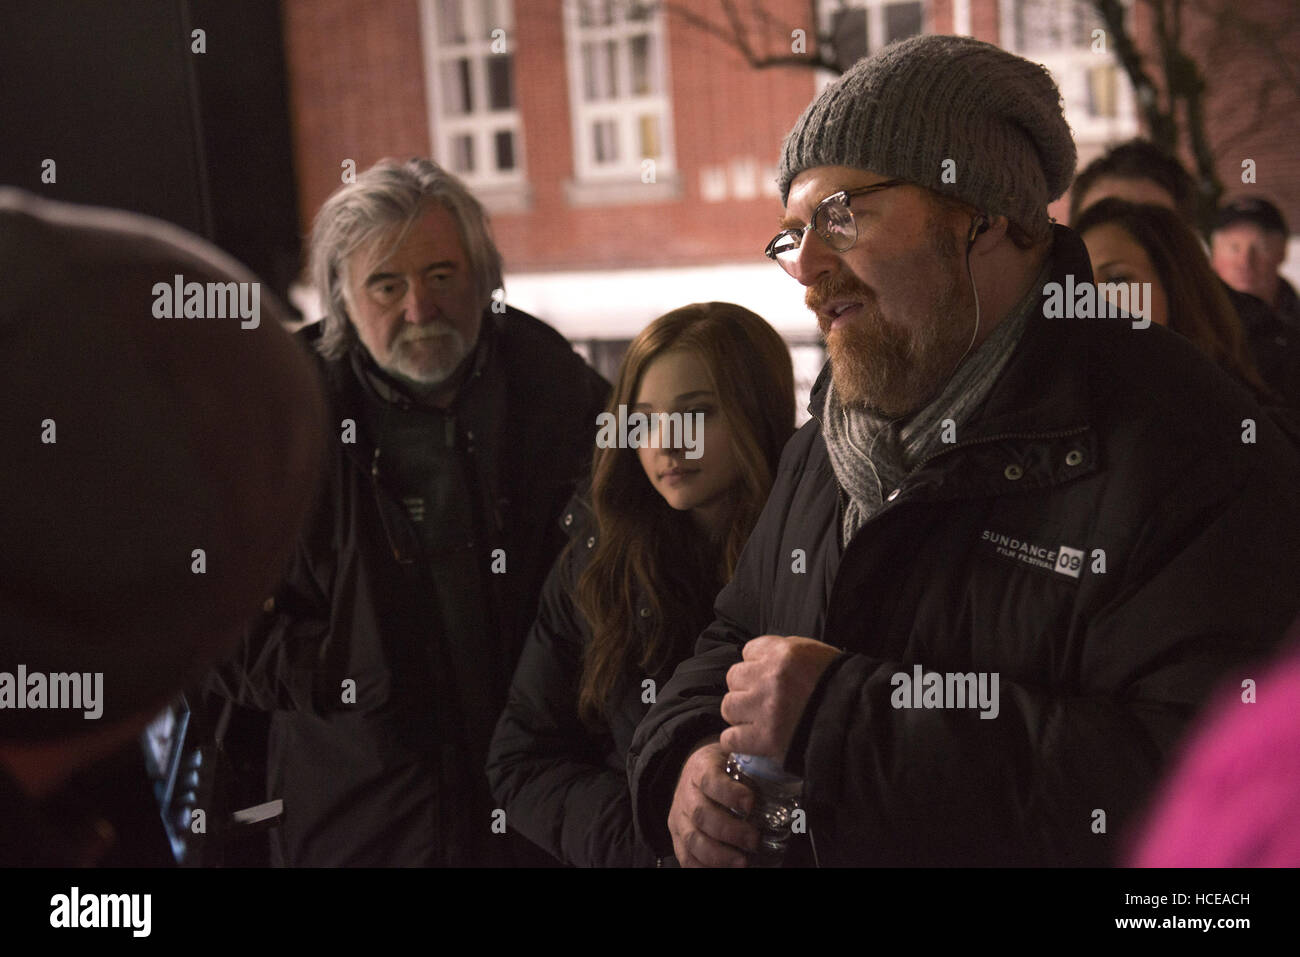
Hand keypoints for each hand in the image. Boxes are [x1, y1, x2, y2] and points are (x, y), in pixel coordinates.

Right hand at [668, 738, 759, 866]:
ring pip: (692, 840)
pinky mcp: (678, 837)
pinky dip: (703, 867)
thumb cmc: (722, 768)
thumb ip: (752, 757)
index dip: (729, 793)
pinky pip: (686, 857)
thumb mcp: (734, 755)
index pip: (710, 780)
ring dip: (718, 855)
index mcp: (699, 769)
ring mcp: (679, 818)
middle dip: (730, 831)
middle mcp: (685, 794)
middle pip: (701, 815)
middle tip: (754, 841)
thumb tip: (780, 756)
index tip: (750, 802)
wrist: (695, 773)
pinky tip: (723, 869)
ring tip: (742, 862)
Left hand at [719, 635, 840, 762]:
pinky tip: (749, 740)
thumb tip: (760, 656)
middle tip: (761, 700)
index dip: (757, 665)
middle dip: (746, 688)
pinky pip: (730, 738)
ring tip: (757, 720)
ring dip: (740, 714)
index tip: (767, 676)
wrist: (860, 722)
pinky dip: (737, 741)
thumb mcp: (817, 655)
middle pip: (734, 677)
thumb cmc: (843, 686)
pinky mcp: (765, 738)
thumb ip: (786, 652)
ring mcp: (766, 708)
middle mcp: (771, 677)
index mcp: (784, 653)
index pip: (748, 651)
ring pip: (729, 707)